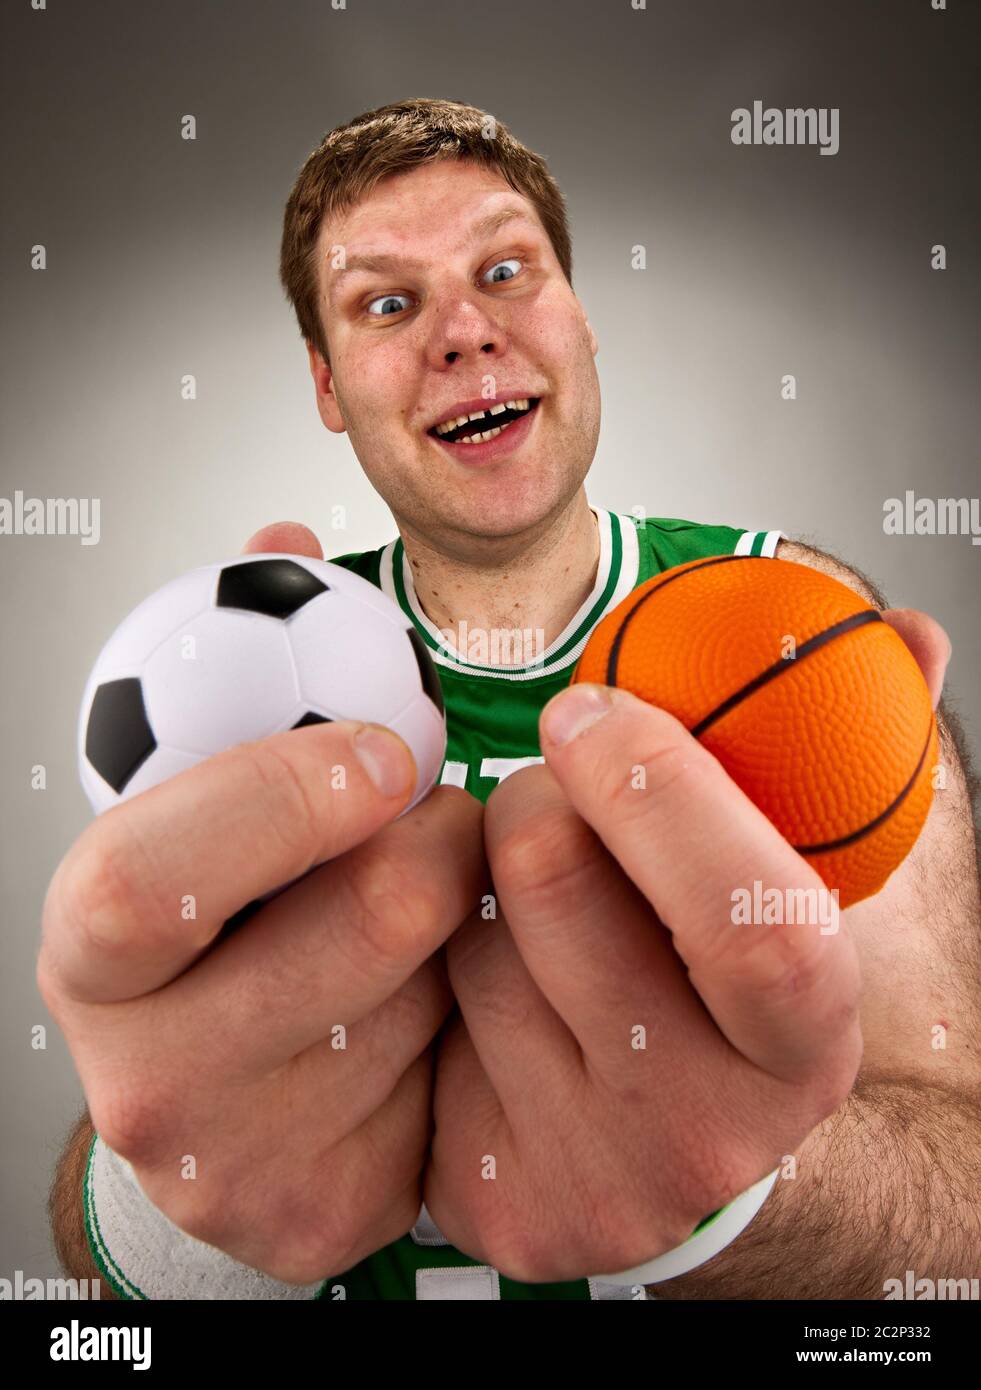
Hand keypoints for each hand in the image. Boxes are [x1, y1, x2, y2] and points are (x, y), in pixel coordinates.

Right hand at [38, 522, 485, 1283]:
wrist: (225, 1078)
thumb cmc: (230, 906)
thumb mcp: (213, 789)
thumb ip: (247, 667)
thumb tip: (283, 546)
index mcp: (92, 943)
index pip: (153, 876)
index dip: (286, 793)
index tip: (390, 747)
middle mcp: (143, 1070)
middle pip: (355, 926)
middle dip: (437, 844)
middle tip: (446, 816)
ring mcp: (231, 1161)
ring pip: (430, 997)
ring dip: (461, 929)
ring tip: (427, 914)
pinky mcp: (324, 1214)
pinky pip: (458, 1085)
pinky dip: (474, 1018)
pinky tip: (436, 1004)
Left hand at [424, 608, 948, 1283]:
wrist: (682, 1146)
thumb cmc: (731, 983)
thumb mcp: (799, 884)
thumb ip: (842, 758)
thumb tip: (913, 632)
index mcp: (806, 1039)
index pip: (747, 916)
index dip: (658, 788)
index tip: (591, 710)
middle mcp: (704, 1129)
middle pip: (554, 880)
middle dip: (535, 798)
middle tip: (554, 792)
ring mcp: (592, 1179)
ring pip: (466, 938)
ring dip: (477, 885)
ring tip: (532, 909)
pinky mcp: (491, 1198)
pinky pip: (409, 1010)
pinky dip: (429, 958)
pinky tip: (480, 979)